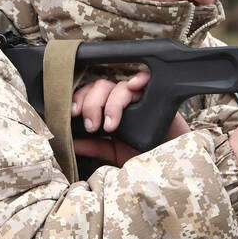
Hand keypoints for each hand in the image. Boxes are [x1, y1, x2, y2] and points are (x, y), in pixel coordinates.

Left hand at [71, 71, 188, 166]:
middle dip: (92, 104)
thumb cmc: (143, 154)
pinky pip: (148, 79)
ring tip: (111, 126)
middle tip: (92, 127)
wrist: (169, 160)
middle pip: (102, 87)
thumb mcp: (113, 152)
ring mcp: (141, 97)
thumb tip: (69, 143)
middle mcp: (123, 100)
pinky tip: (132, 86)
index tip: (72, 115)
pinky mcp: (159, 95)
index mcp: (108, 109)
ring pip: (120, 86)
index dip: (79, 99)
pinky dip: (140, 78)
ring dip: (112, 103)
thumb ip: (93, 146)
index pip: (89, 94)